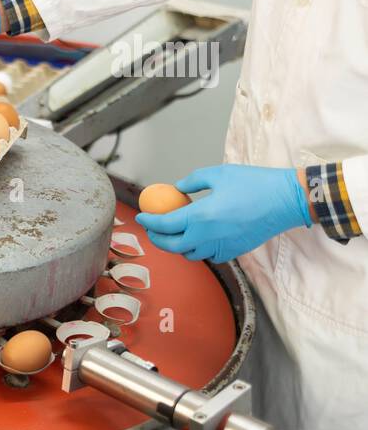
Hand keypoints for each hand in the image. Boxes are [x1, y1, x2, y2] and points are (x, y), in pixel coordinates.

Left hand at [135, 164, 311, 262]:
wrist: (287, 201)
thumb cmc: (255, 184)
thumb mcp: (219, 174)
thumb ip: (193, 181)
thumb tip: (176, 189)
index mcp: (200, 216)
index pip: (164, 225)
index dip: (148, 222)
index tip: (141, 216)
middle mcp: (207, 236)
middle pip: (171, 246)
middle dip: (157, 238)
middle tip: (152, 229)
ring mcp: (221, 247)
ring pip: (189, 254)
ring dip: (176, 245)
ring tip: (173, 233)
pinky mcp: (234, 252)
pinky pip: (208, 255)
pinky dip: (197, 249)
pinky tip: (198, 237)